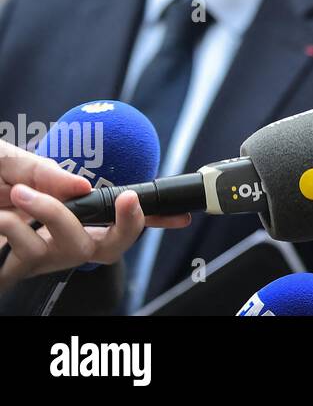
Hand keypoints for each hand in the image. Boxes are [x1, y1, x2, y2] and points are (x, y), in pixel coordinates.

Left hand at [0, 139, 190, 292]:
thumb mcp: (8, 162)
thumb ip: (46, 171)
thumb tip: (82, 187)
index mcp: (68, 206)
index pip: (119, 215)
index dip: (153, 218)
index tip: (179, 215)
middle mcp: (60, 235)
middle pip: (108, 246)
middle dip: (110, 221)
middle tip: (100, 197)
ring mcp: (39, 255)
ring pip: (69, 248)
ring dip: (45, 216)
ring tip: (14, 197)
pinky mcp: (15, 266)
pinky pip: (27, 254)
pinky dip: (14, 230)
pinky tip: (1, 217)